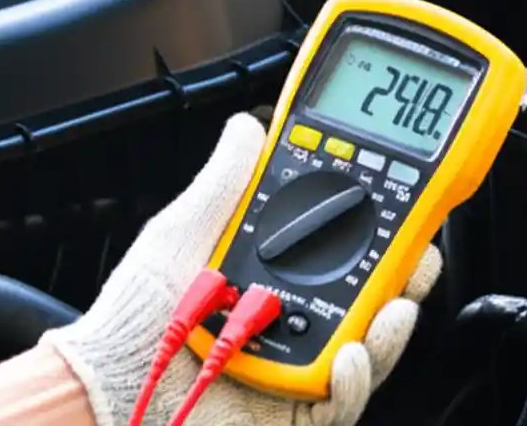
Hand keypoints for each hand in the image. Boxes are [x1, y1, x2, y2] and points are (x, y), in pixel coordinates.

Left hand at [41, 114, 440, 424]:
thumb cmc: (135, 315)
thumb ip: (224, 182)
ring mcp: (296, 369)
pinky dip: (351, 381)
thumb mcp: (182, 231)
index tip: (408, 204)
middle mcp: (297, 323)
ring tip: (393, 308)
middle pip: (374, 302)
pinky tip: (348, 356)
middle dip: (407, 280)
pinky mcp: (293, 413)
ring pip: (370, 351)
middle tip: (420, 258)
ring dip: (391, 330)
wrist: (106, 381)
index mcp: (279, 279)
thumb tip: (247, 128)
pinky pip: (339, 401)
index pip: (348, 251)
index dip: (386, 232)